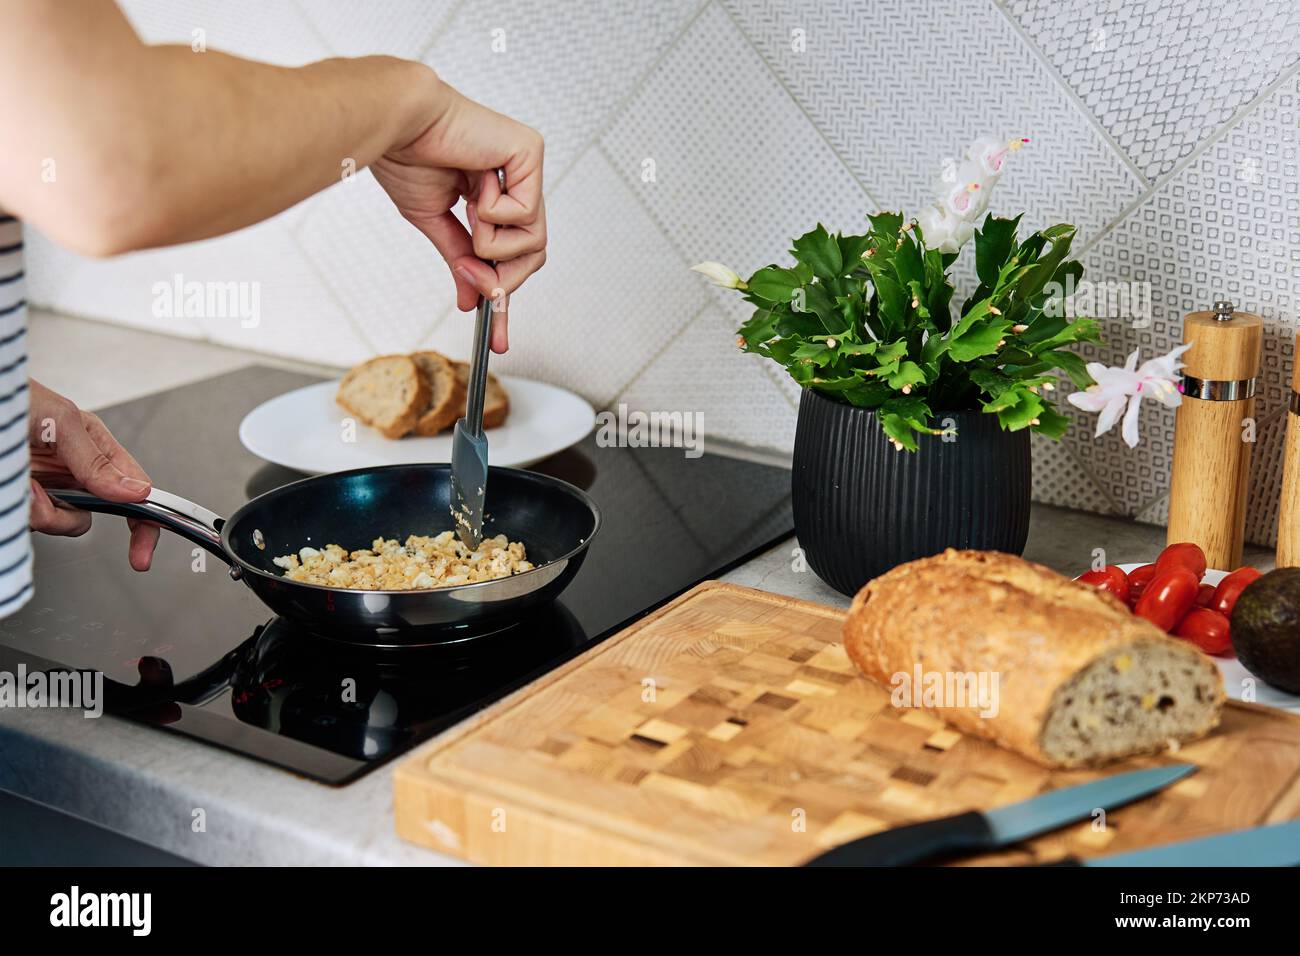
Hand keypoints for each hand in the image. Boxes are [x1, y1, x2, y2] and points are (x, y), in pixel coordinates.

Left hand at [28, 379, 159, 570]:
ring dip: (39, 511)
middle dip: (66, 517)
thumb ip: (97, 460)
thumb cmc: (13, 398)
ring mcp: (48, 488)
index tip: (143, 549)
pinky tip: (15, 489)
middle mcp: (75, 472)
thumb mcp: (61, 422)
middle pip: (92, 514)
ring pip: (59, 521)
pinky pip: (32, 521)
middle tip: (47, 516)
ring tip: (22, 486)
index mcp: (97, 449)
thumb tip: (135, 491)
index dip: (145, 520)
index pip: (134, 490)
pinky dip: (22, 510)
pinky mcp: (24, 500)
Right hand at [371, 75, 546, 353]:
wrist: (395, 125)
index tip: (497, 340)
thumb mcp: (436, 223)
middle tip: (473, 267)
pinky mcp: (530, 153)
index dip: (504, 298)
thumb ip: (460, 261)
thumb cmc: (407, 157)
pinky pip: (524, 214)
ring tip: (467, 207)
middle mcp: (517, 182)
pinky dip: (492, 211)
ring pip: (533, 242)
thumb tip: (470, 299)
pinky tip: (473, 181)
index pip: (514, 255)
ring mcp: (527, 167)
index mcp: (497, 196)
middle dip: (501, 277)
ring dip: (490, 239)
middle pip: (532, 255)